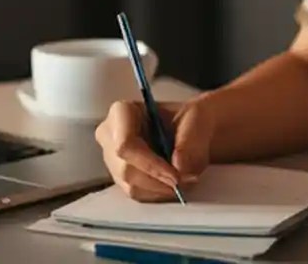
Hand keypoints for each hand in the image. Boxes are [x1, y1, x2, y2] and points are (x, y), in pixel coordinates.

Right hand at [94, 98, 213, 201]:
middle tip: (185, 181)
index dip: (149, 164)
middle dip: (158, 180)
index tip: (176, 175)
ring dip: (160, 189)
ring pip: (131, 186)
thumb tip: (179, 167)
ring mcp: (113, 160)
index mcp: (122, 113)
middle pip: (126, 170)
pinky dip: (158, 194)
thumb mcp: (196, 119)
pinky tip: (173, 184)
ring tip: (185, 181)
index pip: (125, 145)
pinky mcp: (121, 178)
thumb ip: (189, 141)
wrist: (193, 131)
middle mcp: (110, 136)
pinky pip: (137, 194)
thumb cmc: (190, 119)